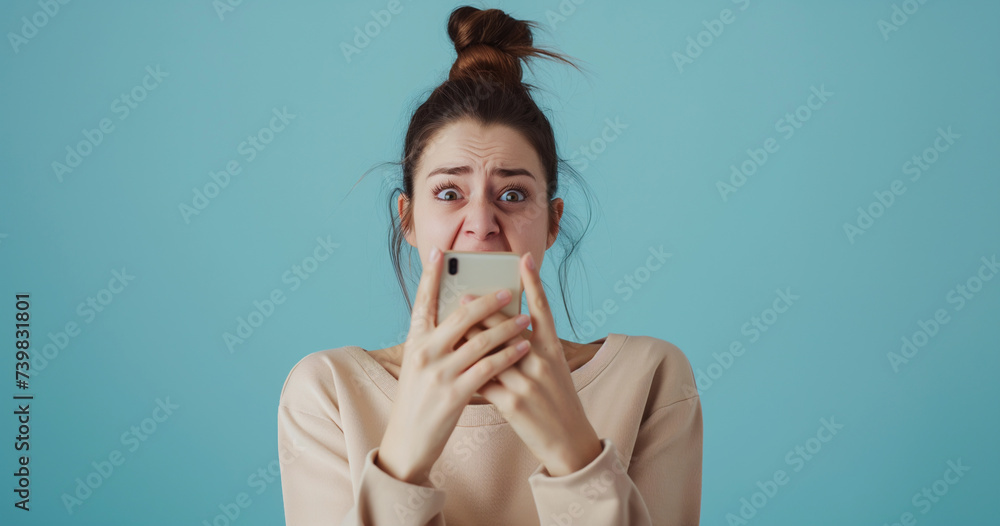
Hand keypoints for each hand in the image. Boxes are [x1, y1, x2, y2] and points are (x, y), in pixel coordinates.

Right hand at [376, 246, 532, 483]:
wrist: (406, 441)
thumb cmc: (417, 400)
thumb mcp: (418, 365)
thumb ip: (435, 341)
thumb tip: (460, 316)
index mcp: (414, 341)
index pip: (422, 301)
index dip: (430, 276)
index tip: (439, 252)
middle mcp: (424, 352)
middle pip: (460, 316)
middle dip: (488, 300)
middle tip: (509, 289)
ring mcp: (439, 372)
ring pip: (480, 340)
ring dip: (507, 327)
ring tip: (526, 318)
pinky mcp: (454, 393)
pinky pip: (488, 367)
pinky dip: (508, 355)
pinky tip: (524, 347)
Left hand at [465, 252, 602, 476]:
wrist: (570, 441)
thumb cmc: (559, 402)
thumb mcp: (555, 370)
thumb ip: (534, 348)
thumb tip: (508, 327)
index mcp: (553, 350)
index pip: (543, 309)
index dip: (534, 282)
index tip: (525, 258)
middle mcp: (541, 361)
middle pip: (507, 326)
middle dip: (482, 309)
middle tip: (462, 292)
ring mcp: (526, 382)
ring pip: (490, 352)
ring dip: (469, 336)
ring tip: (451, 321)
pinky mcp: (512, 404)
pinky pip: (483, 381)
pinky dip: (468, 370)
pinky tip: (453, 361)